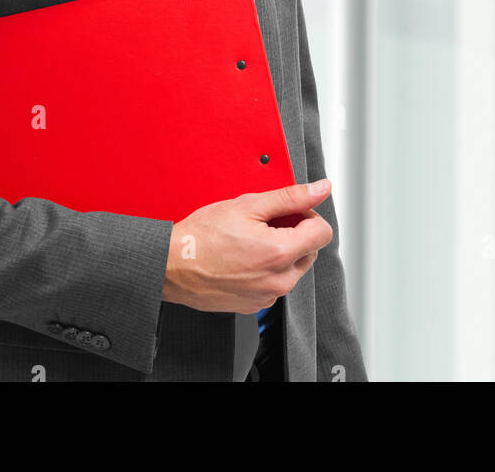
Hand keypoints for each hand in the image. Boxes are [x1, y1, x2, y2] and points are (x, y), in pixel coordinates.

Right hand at [161, 179, 334, 313]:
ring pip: (292, 268)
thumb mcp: (249, 204)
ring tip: (250, 241)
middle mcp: (279, 281)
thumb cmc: (203, 236)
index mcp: (281, 254)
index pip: (323, 232)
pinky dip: (266, 270)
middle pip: (310, 251)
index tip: (289, 212)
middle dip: (294, 234)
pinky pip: (274, 284)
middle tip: (265, 223)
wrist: (171, 265)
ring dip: (281, 252)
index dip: (307, 215)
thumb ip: (291, 197)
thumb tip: (321, 189)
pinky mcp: (254, 305)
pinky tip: (244, 258)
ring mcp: (267, 296)